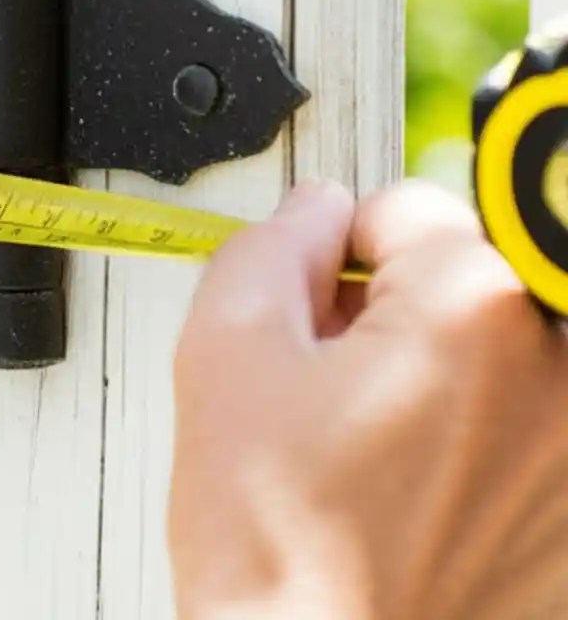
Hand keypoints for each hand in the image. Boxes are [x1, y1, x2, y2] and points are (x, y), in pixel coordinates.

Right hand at [169, 179, 567, 618]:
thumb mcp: (223, 356)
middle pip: (459, 284)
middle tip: (330, 396)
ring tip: (367, 460)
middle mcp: (555, 372)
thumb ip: (268, 248)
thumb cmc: (279, 551)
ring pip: (489, 362)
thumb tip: (312, 214)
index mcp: (472, 311)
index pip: (406, 207)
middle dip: (390, 318)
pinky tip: (407, 499)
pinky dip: (467, 449)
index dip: (337, 256)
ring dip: (431, 385)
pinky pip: (515, 434)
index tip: (317, 308)